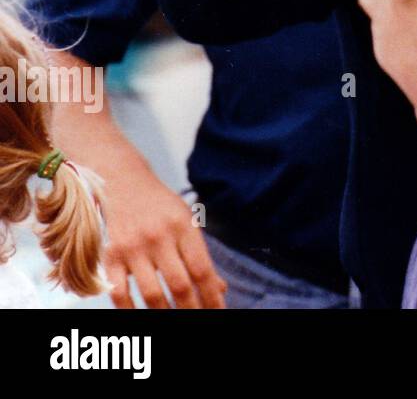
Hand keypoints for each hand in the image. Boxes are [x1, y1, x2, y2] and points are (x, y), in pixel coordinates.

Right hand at [101, 169, 226, 308]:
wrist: (120, 181)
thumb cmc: (159, 206)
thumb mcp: (186, 221)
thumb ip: (200, 255)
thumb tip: (220, 289)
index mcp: (183, 227)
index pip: (202, 270)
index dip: (212, 296)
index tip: (220, 312)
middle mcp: (159, 237)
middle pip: (180, 285)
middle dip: (192, 309)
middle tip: (199, 320)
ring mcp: (132, 248)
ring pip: (152, 294)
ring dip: (166, 315)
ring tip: (176, 323)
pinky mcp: (109, 256)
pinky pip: (120, 293)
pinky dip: (132, 311)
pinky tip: (142, 318)